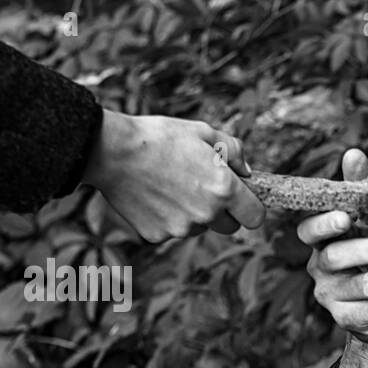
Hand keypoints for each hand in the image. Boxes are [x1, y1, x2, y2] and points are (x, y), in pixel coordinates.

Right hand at [82, 110, 264, 242]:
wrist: (112, 151)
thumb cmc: (159, 137)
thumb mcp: (203, 132)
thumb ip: (234, 152)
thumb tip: (247, 172)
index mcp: (224, 189)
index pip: (255, 217)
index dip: (251, 208)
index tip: (243, 201)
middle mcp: (207, 213)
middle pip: (229, 227)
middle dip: (224, 212)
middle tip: (204, 189)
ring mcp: (182, 228)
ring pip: (199, 227)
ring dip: (194, 214)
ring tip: (171, 185)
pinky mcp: (159, 235)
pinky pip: (172, 231)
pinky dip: (167, 217)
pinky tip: (153, 194)